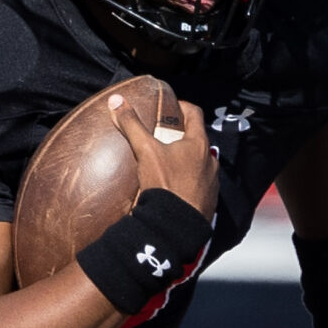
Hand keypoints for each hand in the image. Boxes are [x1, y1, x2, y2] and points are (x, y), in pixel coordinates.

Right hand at [109, 91, 218, 220]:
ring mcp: (212, 182)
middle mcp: (210, 160)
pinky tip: (175, 188)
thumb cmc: (165, 184)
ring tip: (168, 165)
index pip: (195, 114)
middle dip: (182, 137)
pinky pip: (200, 184)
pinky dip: (189, 181)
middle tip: (164, 138)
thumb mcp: (145, 151)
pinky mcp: (209, 201)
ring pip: (200, 163)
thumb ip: (131, 125)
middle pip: (198, 139)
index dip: (182, 107)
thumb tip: (116, 101)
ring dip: (187, 160)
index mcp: (198, 144)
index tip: (171, 109)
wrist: (176, 226)